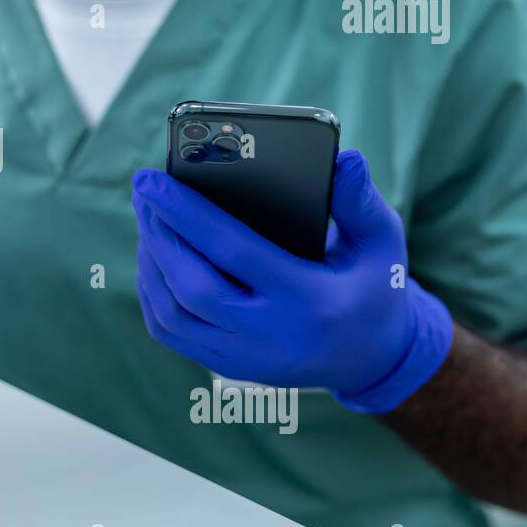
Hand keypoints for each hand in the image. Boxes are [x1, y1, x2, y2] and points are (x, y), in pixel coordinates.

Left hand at [131, 150, 452, 412]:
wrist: (374, 360)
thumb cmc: (374, 288)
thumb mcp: (382, 244)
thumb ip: (361, 201)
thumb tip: (343, 158)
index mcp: (310, 301)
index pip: (234, 252)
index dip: (186, 213)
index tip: (151, 180)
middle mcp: (272, 337)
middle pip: (192, 287)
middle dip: (158, 235)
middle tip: (144, 192)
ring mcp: (246, 359)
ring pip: (173, 314)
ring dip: (150, 263)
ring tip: (148, 219)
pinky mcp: (228, 368)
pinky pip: (172, 333)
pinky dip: (153, 293)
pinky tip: (153, 258)